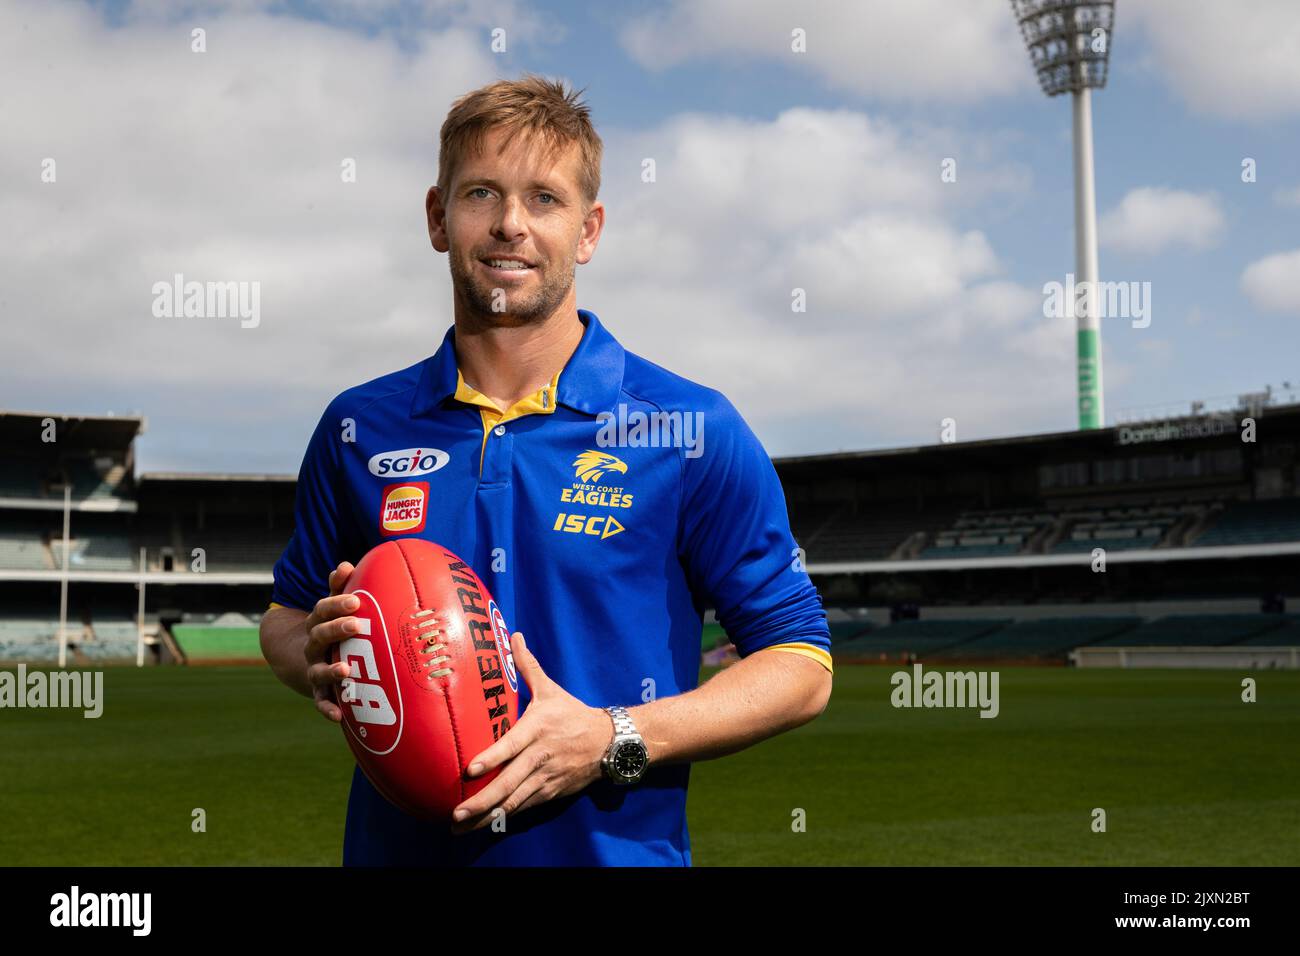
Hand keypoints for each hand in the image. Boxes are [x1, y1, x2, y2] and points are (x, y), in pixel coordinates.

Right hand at [302, 561, 360, 721]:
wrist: (306, 659)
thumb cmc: (332, 628)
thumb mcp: (334, 608)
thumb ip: (340, 588)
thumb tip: (346, 564)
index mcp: (318, 623)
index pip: (321, 610)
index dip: (336, 604)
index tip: (356, 600)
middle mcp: (313, 646)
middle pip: (319, 636)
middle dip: (336, 630)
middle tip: (356, 625)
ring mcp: (314, 669)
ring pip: (318, 670)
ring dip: (331, 671)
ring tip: (346, 670)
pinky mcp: (320, 691)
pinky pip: (322, 701)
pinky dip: (328, 709)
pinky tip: (340, 716)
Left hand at [450, 632, 610, 833]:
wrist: (610, 742)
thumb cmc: (573, 714)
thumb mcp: (550, 689)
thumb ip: (527, 665)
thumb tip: (514, 635)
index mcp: (537, 729)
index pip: (512, 746)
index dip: (492, 758)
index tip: (470, 770)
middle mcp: (540, 757)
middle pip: (509, 783)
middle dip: (481, 801)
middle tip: (456, 814)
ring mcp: (546, 778)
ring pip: (514, 802)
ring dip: (487, 817)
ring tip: (461, 828)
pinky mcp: (551, 793)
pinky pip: (525, 808)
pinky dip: (505, 818)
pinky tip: (485, 825)